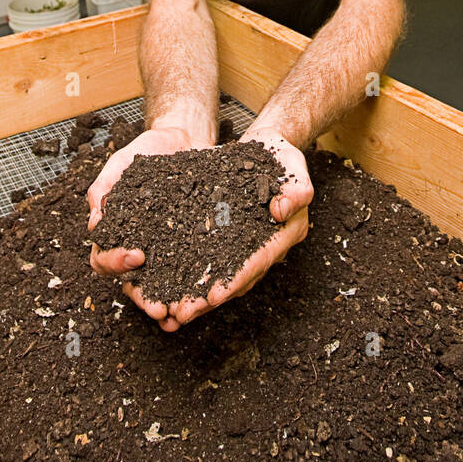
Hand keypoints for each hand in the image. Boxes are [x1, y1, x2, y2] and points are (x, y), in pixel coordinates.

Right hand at [87, 126, 212, 331]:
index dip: (116, 263)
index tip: (137, 255)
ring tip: (183, 313)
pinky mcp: (194, 244)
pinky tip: (209, 295)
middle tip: (160, 308)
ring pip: (164, 285)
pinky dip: (198, 286)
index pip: (105, 259)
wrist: (184, 137)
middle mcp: (140, 245)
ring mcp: (167, 248)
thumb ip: (103, 189)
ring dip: (171, 303)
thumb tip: (95, 221)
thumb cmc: (147, 151)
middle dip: (146, 298)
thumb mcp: (121, 164)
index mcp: (117, 232)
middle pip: (134, 283)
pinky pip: (195, 269)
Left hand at [164, 128, 312, 329]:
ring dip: (196, 294)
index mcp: (285, 233)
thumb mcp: (292, 166)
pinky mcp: (225, 234)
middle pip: (236, 278)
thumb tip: (282, 211)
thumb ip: (295, 189)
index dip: (235, 279)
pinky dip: (189, 274)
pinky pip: (207, 259)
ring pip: (219, 274)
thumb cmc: (280, 155)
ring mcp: (244, 243)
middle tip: (183, 314)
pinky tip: (167, 285)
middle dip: (209, 298)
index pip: (258, 261)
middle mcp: (265, 245)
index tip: (214, 296)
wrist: (266, 146)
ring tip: (172, 311)